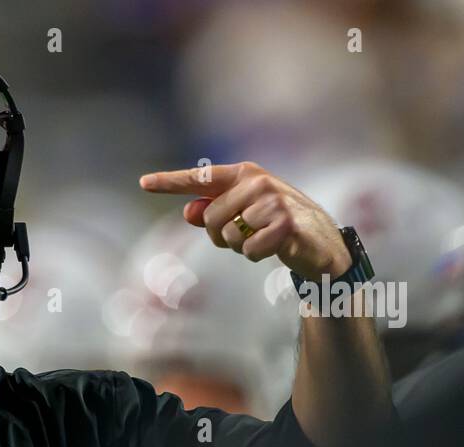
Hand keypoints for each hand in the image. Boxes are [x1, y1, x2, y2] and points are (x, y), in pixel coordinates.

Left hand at [139, 162, 350, 281]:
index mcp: (243, 174)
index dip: (170, 182)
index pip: (201, 178)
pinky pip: (249, 249)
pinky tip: (274, 248)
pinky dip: (256, 255)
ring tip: (263, 238)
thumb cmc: (275, 224)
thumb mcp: (242, 216)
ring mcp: (272, 200)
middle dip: (221, 236)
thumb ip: (213, 212)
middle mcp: (257, 181)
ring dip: (241, 247)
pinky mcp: (284, 223)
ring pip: (228, 235)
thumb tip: (188, 211)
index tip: (143, 183)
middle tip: (246, 235)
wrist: (320, 238)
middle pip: (210, 218)